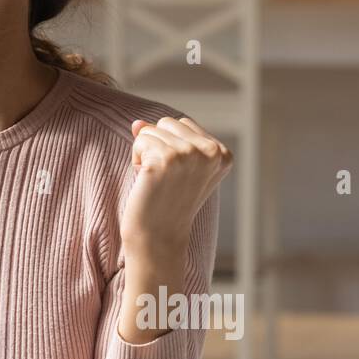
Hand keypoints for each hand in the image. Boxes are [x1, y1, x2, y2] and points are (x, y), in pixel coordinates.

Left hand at [121, 116, 231, 267]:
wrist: (158, 236)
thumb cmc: (166, 203)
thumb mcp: (177, 166)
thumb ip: (165, 139)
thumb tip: (137, 122)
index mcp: (222, 154)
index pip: (183, 123)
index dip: (171, 147)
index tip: (177, 176)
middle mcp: (210, 152)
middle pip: (167, 122)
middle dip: (157, 145)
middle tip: (163, 179)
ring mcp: (189, 154)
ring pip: (150, 130)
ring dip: (145, 154)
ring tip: (155, 181)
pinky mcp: (166, 159)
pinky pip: (139, 140)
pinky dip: (136, 159)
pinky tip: (146, 181)